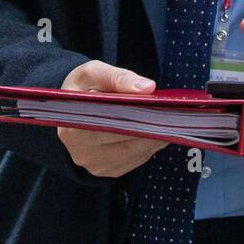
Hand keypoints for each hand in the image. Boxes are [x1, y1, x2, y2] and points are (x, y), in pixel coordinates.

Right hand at [58, 60, 169, 177]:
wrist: (70, 107)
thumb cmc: (81, 87)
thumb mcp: (93, 73)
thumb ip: (118, 78)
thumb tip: (147, 88)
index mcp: (72, 129)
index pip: (110, 127)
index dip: (136, 118)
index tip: (158, 108)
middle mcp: (82, 153)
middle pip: (125, 143)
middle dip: (151, 128)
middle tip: (174, 115)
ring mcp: (96, 166)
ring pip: (134, 154)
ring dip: (154, 138)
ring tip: (172, 121)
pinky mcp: (108, 171)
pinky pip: (135, 160)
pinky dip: (149, 146)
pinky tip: (160, 131)